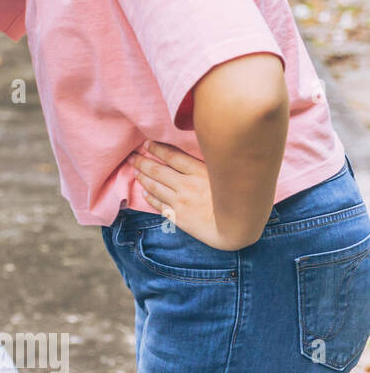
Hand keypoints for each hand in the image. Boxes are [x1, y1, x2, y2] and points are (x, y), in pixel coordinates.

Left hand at [128, 139, 245, 250]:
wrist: (236, 228)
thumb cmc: (239, 199)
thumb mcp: (226, 176)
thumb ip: (212, 164)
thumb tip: (201, 152)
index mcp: (199, 172)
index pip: (172, 156)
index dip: (157, 149)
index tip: (147, 143)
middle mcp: (186, 185)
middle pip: (158, 170)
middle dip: (142, 162)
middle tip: (131, 156)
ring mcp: (180, 201)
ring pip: (155, 186)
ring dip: (142, 177)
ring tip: (135, 171)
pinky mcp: (178, 216)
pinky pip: (158, 205)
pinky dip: (149, 197)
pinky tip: (143, 192)